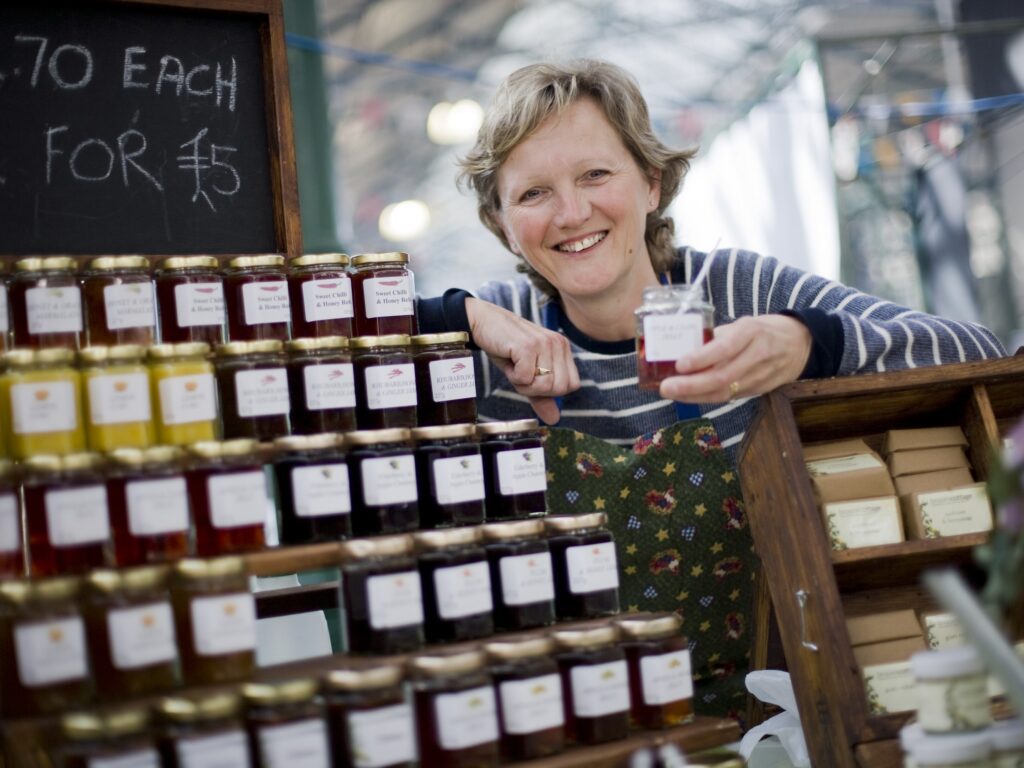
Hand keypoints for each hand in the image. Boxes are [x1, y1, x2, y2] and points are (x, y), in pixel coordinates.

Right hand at [466, 297, 580, 423]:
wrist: (483, 322)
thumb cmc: (506, 348)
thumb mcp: (527, 374)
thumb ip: (542, 396)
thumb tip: (555, 419)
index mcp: (563, 348)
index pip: (572, 385)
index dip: (550, 390)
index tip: (533, 377)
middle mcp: (558, 344)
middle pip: (559, 388)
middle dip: (536, 389)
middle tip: (521, 372)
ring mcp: (545, 343)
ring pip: (544, 386)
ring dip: (523, 383)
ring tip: (515, 366)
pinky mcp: (528, 346)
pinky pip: (526, 379)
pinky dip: (513, 376)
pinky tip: (509, 359)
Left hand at [659, 315, 810, 402]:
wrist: (800, 344)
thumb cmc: (763, 330)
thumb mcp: (743, 324)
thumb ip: (718, 336)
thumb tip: (684, 347)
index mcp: (752, 331)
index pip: (725, 347)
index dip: (702, 358)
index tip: (679, 364)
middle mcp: (757, 355)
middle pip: (723, 376)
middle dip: (691, 385)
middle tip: (666, 387)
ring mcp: (760, 376)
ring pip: (725, 391)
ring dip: (694, 395)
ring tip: (671, 393)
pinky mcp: (760, 390)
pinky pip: (729, 397)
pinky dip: (706, 398)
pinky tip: (688, 396)